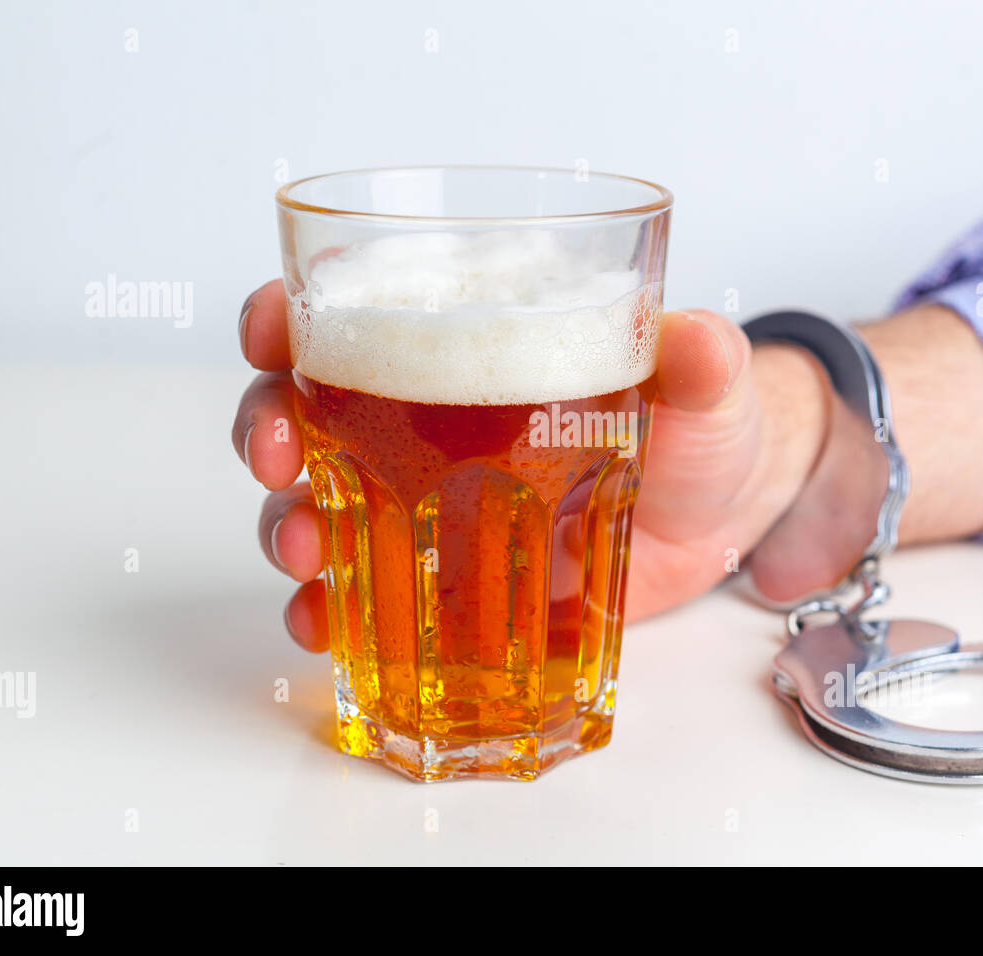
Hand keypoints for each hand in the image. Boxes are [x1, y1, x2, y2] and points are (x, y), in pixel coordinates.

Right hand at [233, 281, 850, 649]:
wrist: (718, 521)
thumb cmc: (698, 430)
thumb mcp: (707, 387)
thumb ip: (702, 360)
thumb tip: (697, 339)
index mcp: (476, 344)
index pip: (357, 309)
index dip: (291, 312)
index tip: (270, 331)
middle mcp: (430, 418)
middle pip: (304, 404)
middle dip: (265, 424)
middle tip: (275, 455)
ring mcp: (432, 498)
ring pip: (316, 498)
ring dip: (286, 520)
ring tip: (304, 550)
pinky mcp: (448, 572)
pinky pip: (364, 588)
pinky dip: (329, 606)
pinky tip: (325, 623)